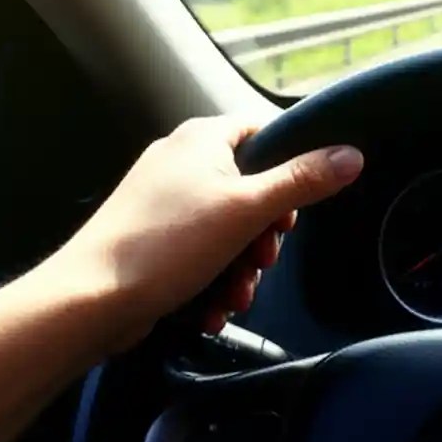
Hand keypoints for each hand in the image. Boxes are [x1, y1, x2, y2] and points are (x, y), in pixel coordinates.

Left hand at [34, 116, 362, 347]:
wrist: (90, 300)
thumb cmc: (164, 245)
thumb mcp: (248, 210)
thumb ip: (303, 181)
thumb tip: (351, 155)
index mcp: (201, 139)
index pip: (265, 134)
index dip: (289, 171)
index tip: (292, 209)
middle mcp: (180, 161)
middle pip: (250, 190)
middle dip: (262, 237)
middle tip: (260, 259)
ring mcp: (162, 201)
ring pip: (227, 230)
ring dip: (240, 268)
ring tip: (233, 294)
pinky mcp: (151, 239)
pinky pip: (199, 254)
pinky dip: (213, 280)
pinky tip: (212, 307)